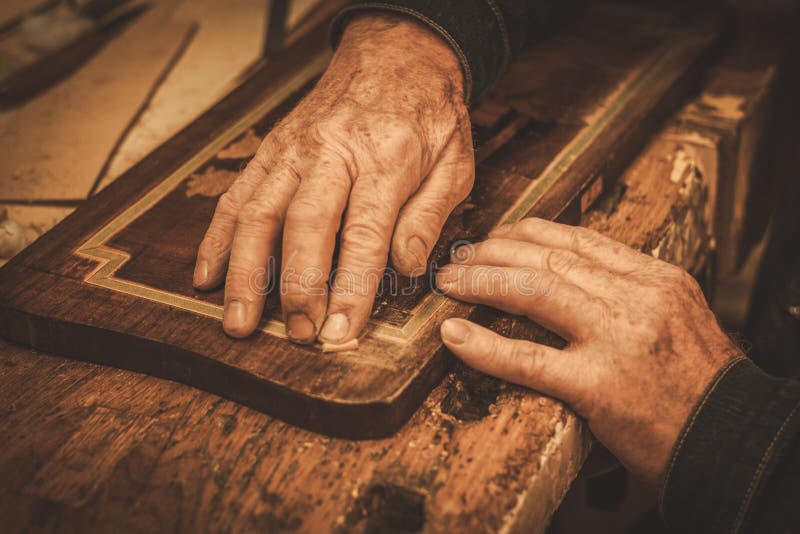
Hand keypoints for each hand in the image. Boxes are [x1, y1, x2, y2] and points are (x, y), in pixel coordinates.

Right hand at [193, 14, 473, 343]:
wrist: (394, 54)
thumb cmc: (429, 114)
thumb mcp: (454, 162)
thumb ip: (430, 215)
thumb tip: (405, 268)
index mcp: (385, 159)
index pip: (364, 235)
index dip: (351, 288)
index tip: (340, 331)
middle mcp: (331, 153)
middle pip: (305, 227)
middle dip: (297, 289)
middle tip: (297, 336)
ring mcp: (293, 150)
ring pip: (259, 214)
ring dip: (245, 274)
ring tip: (238, 323)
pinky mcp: (270, 150)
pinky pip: (237, 196)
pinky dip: (218, 239)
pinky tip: (206, 276)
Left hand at [436, 218, 741, 485]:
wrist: (733, 439)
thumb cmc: (699, 383)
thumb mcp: (676, 316)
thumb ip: (629, 290)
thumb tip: (570, 275)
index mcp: (655, 278)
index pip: (578, 238)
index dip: (526, 233)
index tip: (495, 236)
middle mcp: (637, 299)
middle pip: (548, 259)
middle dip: (492, 253)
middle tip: (458, 258)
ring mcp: (618, 340)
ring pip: (534, 292)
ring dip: (480, 283)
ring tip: (448, 283)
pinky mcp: (600, 387)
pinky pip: (529, 359)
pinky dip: (485, 347)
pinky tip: (453, 337)